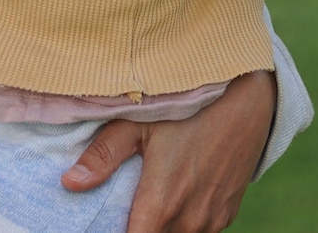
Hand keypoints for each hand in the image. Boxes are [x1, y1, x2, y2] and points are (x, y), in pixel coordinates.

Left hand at [61, 69, 275, 232]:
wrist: (248, 98)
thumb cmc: (189, 105)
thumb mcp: (138, 122)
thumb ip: (103, 156)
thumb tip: (69, 183)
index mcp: (161, 204)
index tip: (106, 222)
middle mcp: (189, 221)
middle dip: (137, 227)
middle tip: (126, 207)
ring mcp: (212, 220)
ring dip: (162, 227)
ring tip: (149, 203)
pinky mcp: (227, 214)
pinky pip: (200, 232)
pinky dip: (183, 223)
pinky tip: (175, 199)